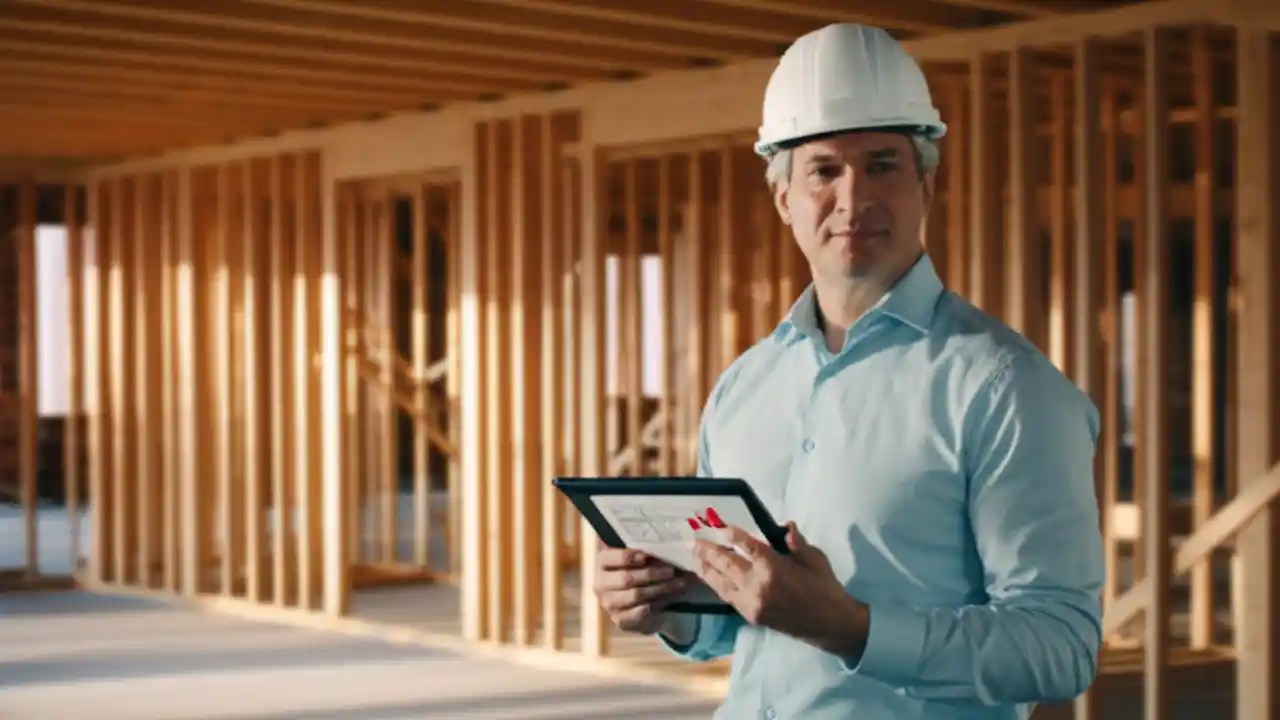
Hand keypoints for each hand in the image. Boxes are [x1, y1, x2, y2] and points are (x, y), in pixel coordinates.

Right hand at [594, 544, 691, 634]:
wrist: (644, 602)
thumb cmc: (643, 571)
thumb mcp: (643, 558)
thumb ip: (647, 551)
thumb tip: (667, 544)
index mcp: (602, 563)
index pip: (608, 557)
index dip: (627, 556)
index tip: (646, 555)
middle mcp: (601, 584)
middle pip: (625, 578)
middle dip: (651, 573)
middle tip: (671, 570)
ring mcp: (608, 604)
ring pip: (635, 595)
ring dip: (659, 589)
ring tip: (677, 583)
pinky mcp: (620, 620)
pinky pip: (637, 614)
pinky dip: (653, 606)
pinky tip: (665, 600)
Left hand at [693, 522, 869, 660]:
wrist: (829, 624)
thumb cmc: (824, 587)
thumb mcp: (815, 559)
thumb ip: (796, 542)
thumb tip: (785, 526)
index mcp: (774, 567)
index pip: (746, 545)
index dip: (730, 534)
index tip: (718, 526)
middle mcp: (758, 584)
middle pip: (726, 564)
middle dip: (708, 551)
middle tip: (694, 542)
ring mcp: (752, 602)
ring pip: (721, 583)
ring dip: (706, 570)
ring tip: (695, 559)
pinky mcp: (751, 616)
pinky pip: (728, 598)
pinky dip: (717, 586)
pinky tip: (711, 579)